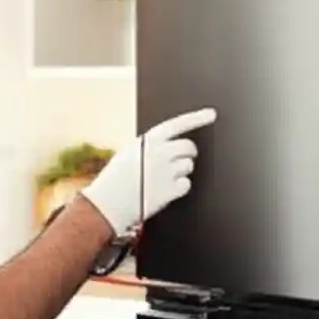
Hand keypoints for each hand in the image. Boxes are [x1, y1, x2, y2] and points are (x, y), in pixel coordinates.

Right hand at [79, 107, 216, 234]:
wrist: (107, 204)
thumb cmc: (115, 180)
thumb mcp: (130, 153)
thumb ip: (151, 147)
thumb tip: (169, 145)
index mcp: (148, 141)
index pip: (178, 124)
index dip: (197, 118)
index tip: (211, 114)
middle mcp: (159, 154)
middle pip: (189, 147)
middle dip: (188, 154)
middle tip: (178, 161)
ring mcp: (166, 172)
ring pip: (189, 166)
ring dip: (181, 172)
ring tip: (162, 179)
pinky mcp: (170, 191)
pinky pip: (186, 185)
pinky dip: (179, 188)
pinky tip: (164, 190)